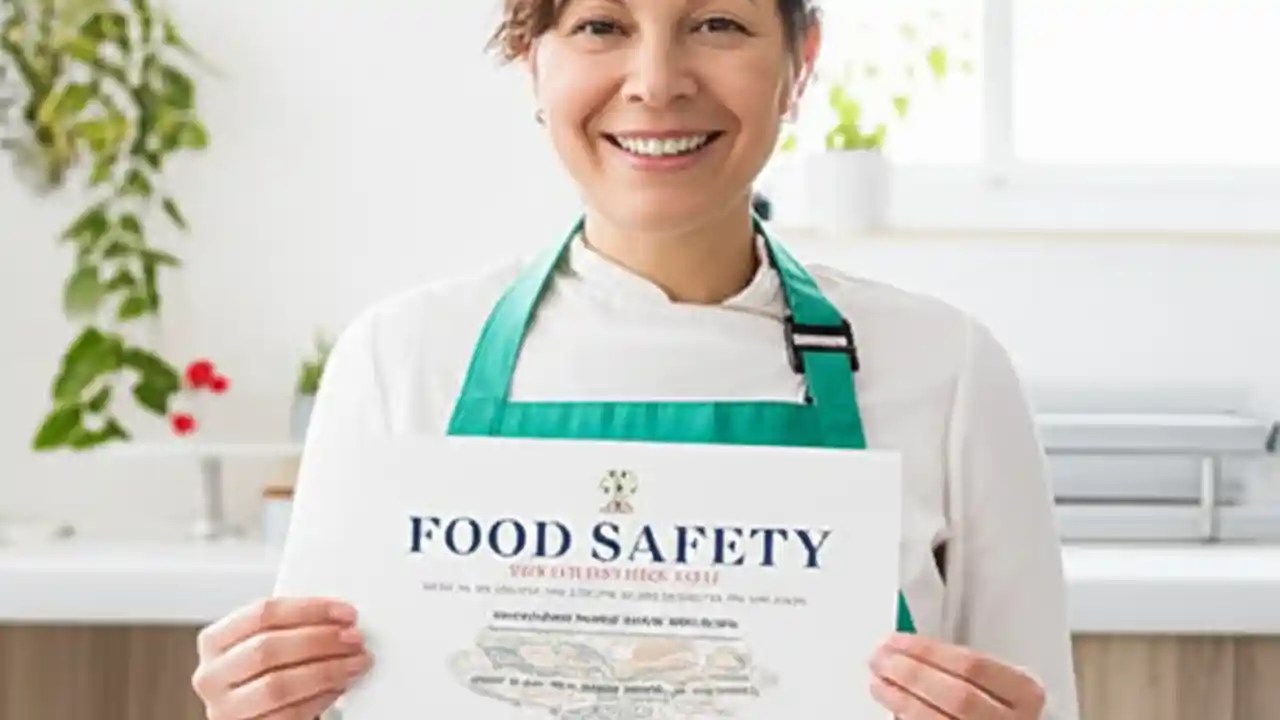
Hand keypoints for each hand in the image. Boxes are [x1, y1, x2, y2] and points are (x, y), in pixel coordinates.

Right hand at [191, 597, 373, 719]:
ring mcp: (226, 709)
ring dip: (327, 671)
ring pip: (278, 685)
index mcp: (215, 641)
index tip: (344, 612)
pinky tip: (339, 687)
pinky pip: (288, 715)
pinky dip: (320, 698)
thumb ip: (293, 627)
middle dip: (320, 640)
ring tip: (356, 662)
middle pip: (268, 648)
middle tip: (354, 637)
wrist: (260, 712)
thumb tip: (340, 617)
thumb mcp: (270, 643)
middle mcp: (212, 676)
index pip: (261, 614)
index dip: (308, 610)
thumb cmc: (268, 672)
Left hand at [868, 633, 1045, 718]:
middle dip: (911, 674)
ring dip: (901, 700)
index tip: (897, 641)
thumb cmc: (999, 706)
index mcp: (1025, 694)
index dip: (929, 651)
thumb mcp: (998, 682)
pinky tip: (894, 709)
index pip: (974, 665)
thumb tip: (910, 650)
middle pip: (957, 695)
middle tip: (881, 659)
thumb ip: (965, 667)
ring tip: (879, 682)